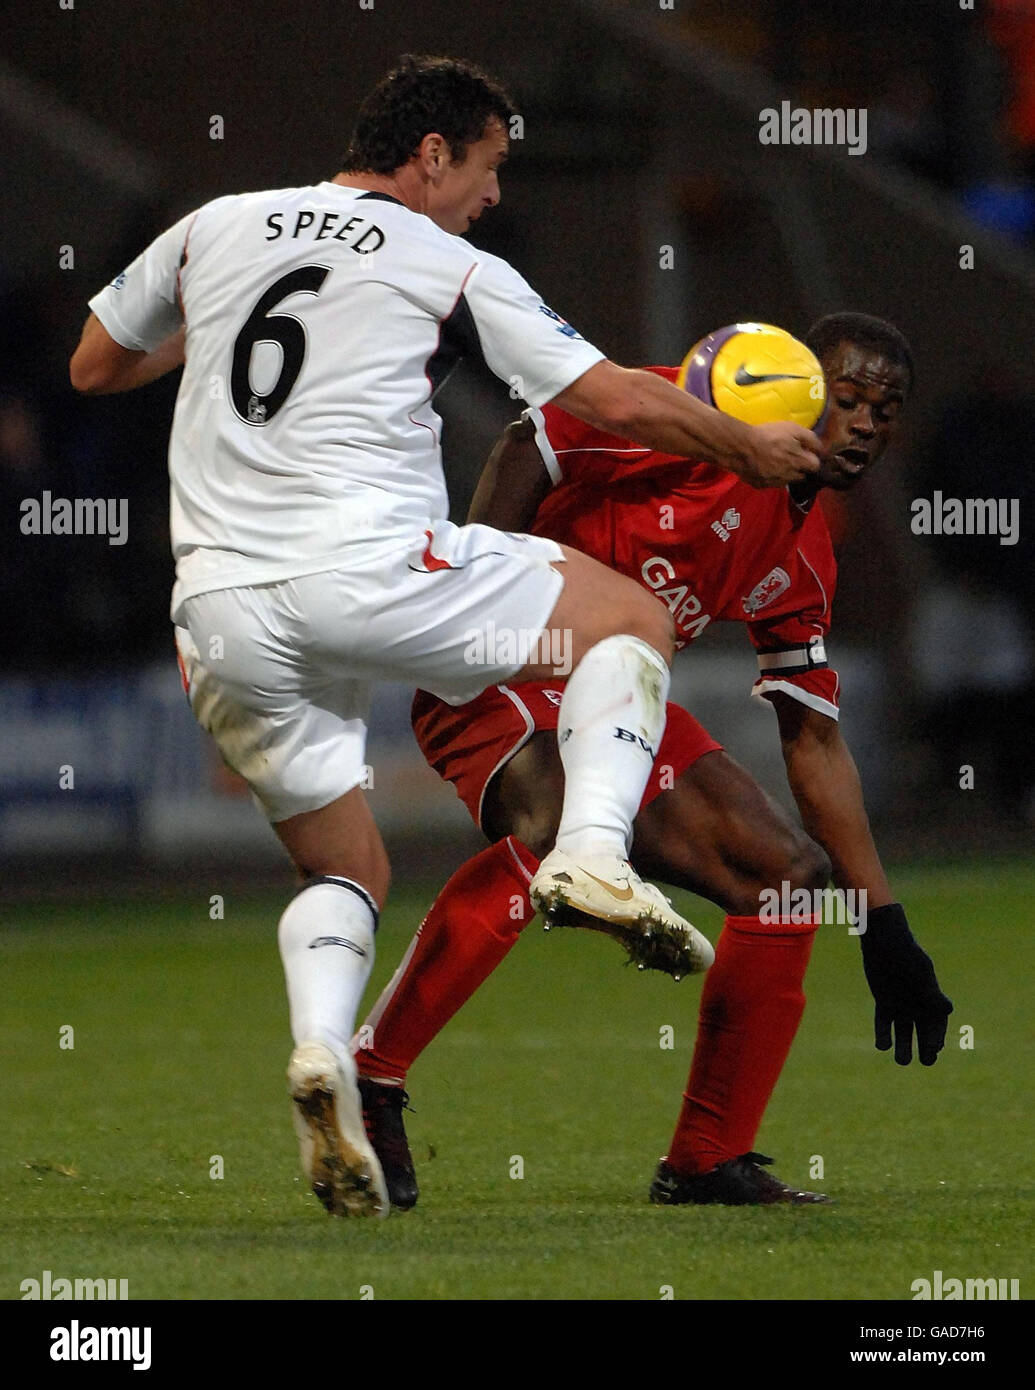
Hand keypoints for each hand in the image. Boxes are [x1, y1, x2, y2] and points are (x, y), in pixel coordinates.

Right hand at [739, 421, 822, 488]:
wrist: (740, 447)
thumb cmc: (768, 435)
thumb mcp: (793, 429)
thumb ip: (810, 439)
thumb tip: (821, 448)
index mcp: (799, 462)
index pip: (815, 466)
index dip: (812, 458)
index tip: (806, 452)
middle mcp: (790, 476)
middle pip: (802, 475)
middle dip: (799, 467)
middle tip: (790, 456)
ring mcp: (775, 482)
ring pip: (786, 480)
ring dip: (785, 473)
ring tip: (776, 461)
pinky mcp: (761, 485)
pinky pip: (771, 483)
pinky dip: (770, 476)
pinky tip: (764, 466)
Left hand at [859, 903, 952, 1064]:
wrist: (886, 943)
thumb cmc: (908, 956)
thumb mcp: (922, 974)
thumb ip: (932, 994)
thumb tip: (948, 1010)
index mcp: (933, 999)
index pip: (938, 1025)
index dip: (938, 1038)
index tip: (935, 1049)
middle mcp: (918, 1005)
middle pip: (925, 1033)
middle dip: (927, 1048)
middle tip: (927, 1062)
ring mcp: (901, 1006)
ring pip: (904, 1033)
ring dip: (904, 1048)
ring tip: (902, 1060)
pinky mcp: (884, 1004)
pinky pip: (884, 1024)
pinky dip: (884, 1036)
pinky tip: (883, 1045)